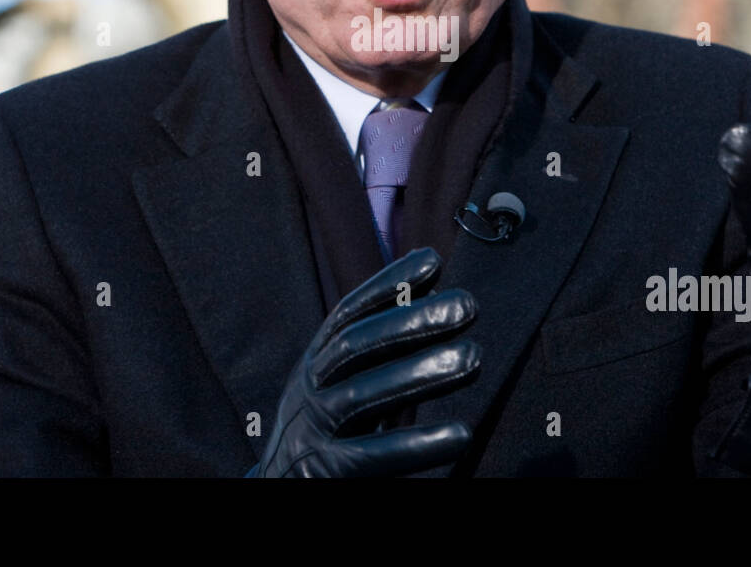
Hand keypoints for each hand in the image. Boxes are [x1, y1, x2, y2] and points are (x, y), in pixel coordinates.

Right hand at [248, 247, 479, 476]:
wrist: (277, 492)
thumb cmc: (328, 437)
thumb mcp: (344, 387)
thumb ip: (379, 351)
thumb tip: (430, 290)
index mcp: (314, 366)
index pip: (348, 315)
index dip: (387, 285)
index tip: (432, 259)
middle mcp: (307, 391)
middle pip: (356, 347)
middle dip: (411, 321)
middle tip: (466, 305)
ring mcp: (311, 432)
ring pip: (362, 395)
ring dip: (420, 373)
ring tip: (473, 358)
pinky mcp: (323, 474)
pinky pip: (370, 458)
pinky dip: (415, 445)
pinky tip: (460, 435)